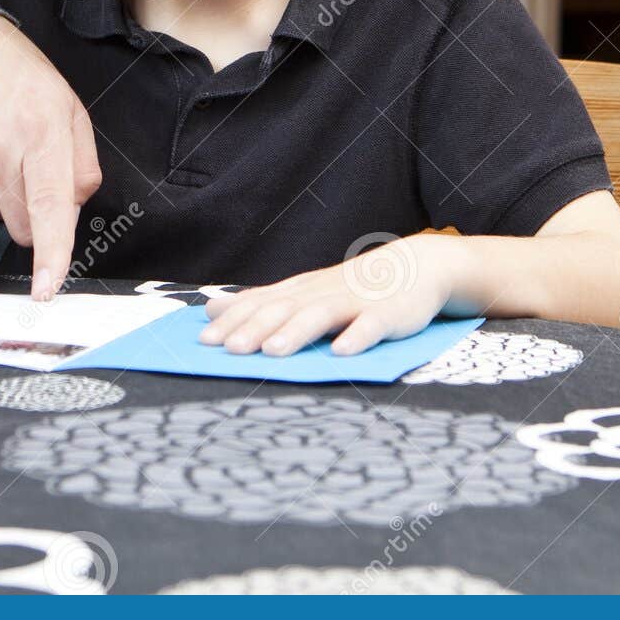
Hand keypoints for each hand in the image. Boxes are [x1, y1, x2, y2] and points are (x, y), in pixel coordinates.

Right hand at [0, 14, 101, 299]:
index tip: (47, 288)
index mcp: (39, 130)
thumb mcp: (68, 106)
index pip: (49, 207)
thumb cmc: (14, 74)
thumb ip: (82, 166)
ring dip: (5, 197)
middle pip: (25, 228)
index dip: (52, 253)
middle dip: (37, 215)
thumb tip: (73, 212)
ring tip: (2, 147)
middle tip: (33, 169)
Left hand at [198, 236, 450, 356]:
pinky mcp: (387, 315)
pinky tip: (341, 353)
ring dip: (296, 333)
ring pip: (321, 316)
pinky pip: (371, 326)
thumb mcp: (303, 292)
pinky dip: (356, 337)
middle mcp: (322, 293)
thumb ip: (260, 303)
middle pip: (284, 309)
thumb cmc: (351, 287)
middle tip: (229, 349)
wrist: (415, 266)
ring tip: (273, 351)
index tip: (204, 341)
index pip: (261, 303)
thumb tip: (211, 310)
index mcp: (300, 291)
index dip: (233, 322)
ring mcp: (355, 302)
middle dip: (256, 328)